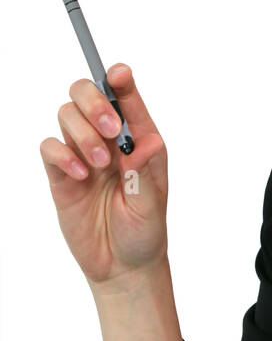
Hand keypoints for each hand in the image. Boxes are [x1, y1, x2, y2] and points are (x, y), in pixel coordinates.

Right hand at [40, 63, 169, 286]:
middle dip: (95, 104)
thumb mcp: (153, 203)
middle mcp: (109, 141)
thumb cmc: (144, 231)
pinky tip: (79, 174)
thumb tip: (145, 141)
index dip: (121, 82)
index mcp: (139, 140)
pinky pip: (49, 147)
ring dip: (82, 133)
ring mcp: (82, 154)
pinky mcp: (61, 174)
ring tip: (99, 165)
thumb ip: (145, 170)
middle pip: (88, 96)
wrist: (122, 266)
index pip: (127, 100)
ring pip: (67, 115)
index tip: (119, 74)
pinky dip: (61, 154)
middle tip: (112, 132)